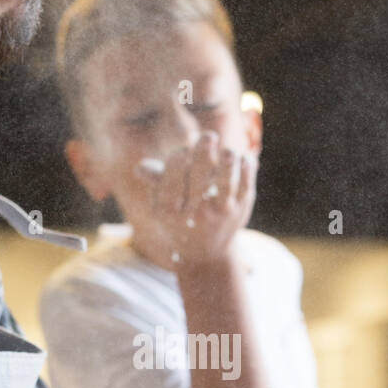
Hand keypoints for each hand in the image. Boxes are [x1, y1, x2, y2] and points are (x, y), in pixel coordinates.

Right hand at [133, 131, 256, 267]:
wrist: (206, 251)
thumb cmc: (179, 216)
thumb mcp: (163, 204)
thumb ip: (157, 182)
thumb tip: (140, 168)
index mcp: (170, 211)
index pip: (171, 184)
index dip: (177, 164)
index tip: (182, 151)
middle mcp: (195, 213)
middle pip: (198, 182)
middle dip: (203, 157)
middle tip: (209, 137)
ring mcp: (220, 211)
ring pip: (225, 186)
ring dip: (228, 166)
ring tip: (229, 152)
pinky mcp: (240, 206)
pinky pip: (245, 186)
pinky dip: (246, 170)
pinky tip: (243, 159)